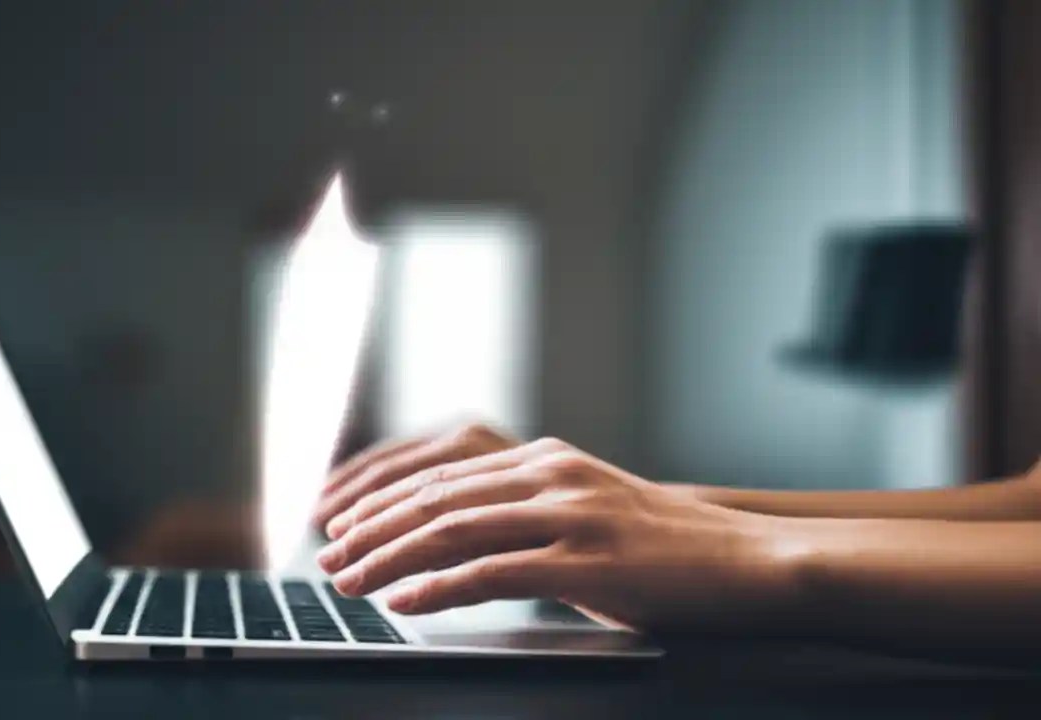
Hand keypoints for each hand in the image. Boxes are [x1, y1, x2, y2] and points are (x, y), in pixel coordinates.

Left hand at [314, 438, 796, 632]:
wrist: (746, 559)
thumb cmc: (666, 546)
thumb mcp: (590, 510)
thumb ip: (530, 511)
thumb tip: (459, 541)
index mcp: (545, 460)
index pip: (441, 476)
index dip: (383, 501)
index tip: (343, 523)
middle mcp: (550, 476)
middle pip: (435, 498)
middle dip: (371, 528)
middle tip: (328, 555)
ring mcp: (568, 516)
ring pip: (452, 530)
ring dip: (390, 558)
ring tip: (349, 580)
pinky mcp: (585, 562)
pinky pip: (492, 572)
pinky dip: (438, 588)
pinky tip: (403, 602)